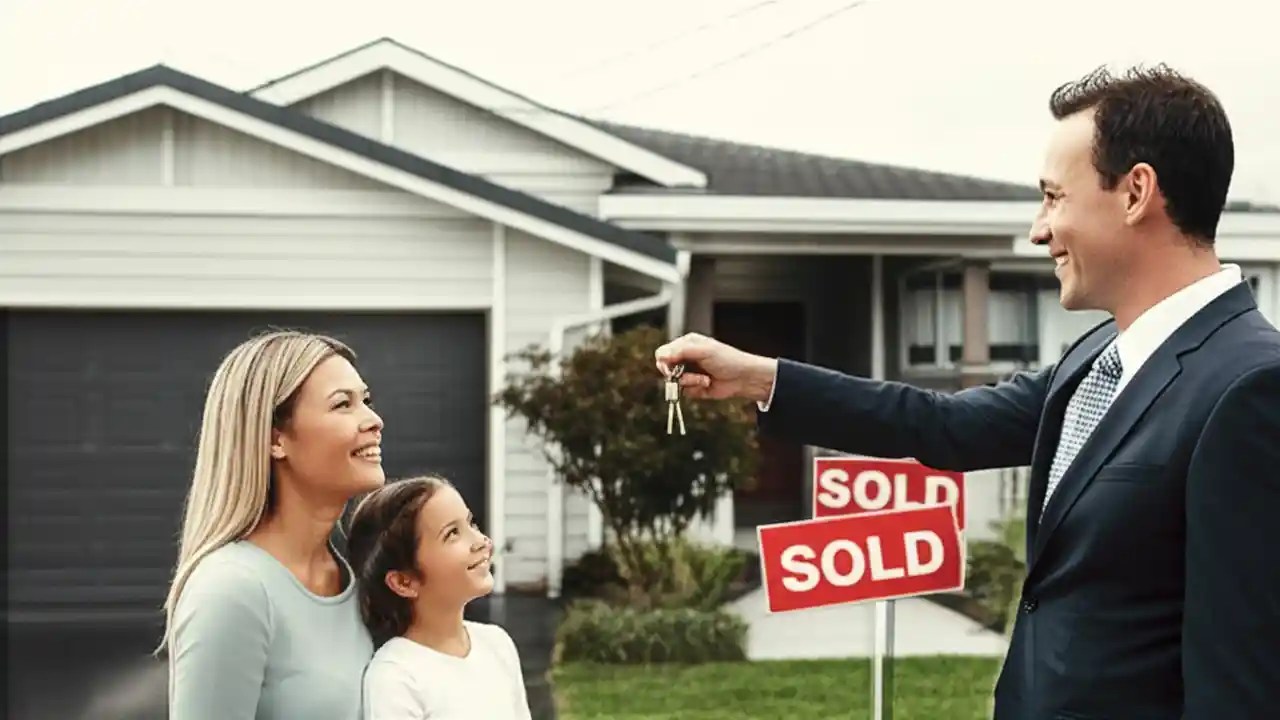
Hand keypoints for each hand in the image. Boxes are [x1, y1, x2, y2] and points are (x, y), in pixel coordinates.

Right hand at [654, 333, 777, 401]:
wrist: (744, 378)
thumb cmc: (727, 359)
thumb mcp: (704, 350)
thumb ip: (681, 351)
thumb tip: (661, 356)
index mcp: (686, 344)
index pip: (663, 353)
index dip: (664, 362)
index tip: (670, 369)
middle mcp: (685, 358)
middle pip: (665, 369)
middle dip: (676, 374)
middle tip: (683, 375)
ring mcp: (689, 373)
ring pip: (675, 382)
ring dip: (690, 382)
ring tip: (705, 379)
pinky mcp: (694, 387)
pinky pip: (685, 392)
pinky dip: (695, 390)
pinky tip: (707, 384)